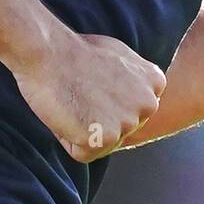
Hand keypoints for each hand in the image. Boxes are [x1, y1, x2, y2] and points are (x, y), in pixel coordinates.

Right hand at [13, 31, 165, 162]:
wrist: (48, 51)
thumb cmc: (76, 51)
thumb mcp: (122, 57)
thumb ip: (136, 80)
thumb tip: (134, 96)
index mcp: (156, 83)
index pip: (132, 112)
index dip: (106, 102)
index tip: (93, 84)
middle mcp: (148, 104)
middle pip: (119, 131)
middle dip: (97, 120)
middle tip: (80, 94)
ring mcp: (127, 122)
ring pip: (101, 144)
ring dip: (82, 130)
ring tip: (73, 103)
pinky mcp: (103, 138)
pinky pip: (82, 153)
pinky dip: (68, 139)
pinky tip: (66, 114)